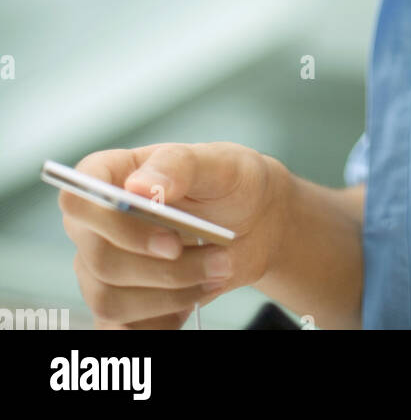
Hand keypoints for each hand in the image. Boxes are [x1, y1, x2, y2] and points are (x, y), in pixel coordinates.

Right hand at [59, 142, 289, 329]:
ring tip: (216, 272)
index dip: (114, 222)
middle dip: (165, 268)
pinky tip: (192, 301)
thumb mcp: (219, 164)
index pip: (76, 199)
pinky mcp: (118, 303)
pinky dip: (161, 322)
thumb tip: (137, 187)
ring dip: (172, 295)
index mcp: (111, 176)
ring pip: (110, 300)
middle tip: (218, 258)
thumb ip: (178, 166)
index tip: (171, 238)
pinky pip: (120, 329)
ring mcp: (102, 267)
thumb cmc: (229, 184)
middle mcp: (97, 223)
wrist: (251, 224)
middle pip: (99, 258)